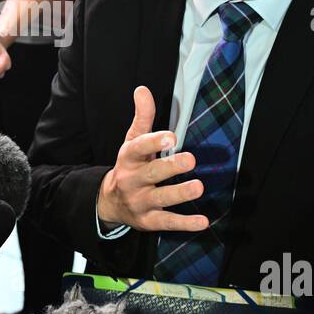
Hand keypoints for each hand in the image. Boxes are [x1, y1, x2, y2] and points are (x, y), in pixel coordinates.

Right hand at [96, 86, 208, 232]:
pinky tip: (203, 222)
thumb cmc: (130, 166)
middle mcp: (132, 180)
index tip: (171, 137)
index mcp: (128, 158)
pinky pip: (167, 222)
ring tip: (198, 187)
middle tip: (191, 160)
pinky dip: (185, 224)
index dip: (153, 142)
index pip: (138, 148)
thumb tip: (142, 89)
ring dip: (180, 194)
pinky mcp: (149, 221)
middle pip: (152, 173)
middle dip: (170, 167)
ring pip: (160, 198)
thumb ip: (142, 117)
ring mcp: (140, 202)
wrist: (110, 202)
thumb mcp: (132, 141)